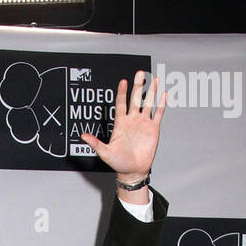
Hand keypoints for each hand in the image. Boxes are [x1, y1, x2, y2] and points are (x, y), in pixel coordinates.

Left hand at [81, 71, 165, 187]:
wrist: (133, 171)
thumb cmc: (118, 163)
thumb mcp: (105, 153)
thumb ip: (95, 143)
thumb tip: (83, 136)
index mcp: (120, 124)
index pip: (121, 104)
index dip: (122, 93)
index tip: (123, 81)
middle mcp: (132, 120)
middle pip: (135, 99)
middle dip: (137, 86)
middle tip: (139, 74)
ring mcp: (143, 123)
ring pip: (147, 103)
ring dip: (150, 91)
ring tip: (153, 79)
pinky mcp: (153, 129)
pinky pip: (158, 114)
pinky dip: (161, 104)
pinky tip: (163, 94)